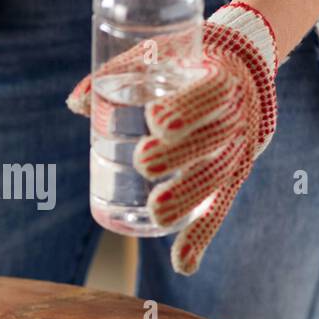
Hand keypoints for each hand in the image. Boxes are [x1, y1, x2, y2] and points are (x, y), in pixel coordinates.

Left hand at [68, 3, 277, 274]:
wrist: (243, 68)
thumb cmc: (188, 60)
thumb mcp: (158, 53)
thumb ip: (117, 73)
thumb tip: (75, 103)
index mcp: (222, 78)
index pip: (213, 92)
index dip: (189, 107)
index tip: (157, 120)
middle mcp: (237, 116)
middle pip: (214, 138)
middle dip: (180, 153)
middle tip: (143, 162)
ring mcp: (238, 149)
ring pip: (217, 176)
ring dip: (188, 197)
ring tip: (157, 213)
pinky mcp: (234, 175)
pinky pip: (220, 208)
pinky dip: (201, 236)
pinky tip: (183, 264)